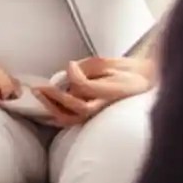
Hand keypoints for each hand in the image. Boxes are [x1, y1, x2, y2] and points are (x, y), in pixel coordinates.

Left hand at [33, 57, 154, 127]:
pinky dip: (56, 113)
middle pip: (75, 107)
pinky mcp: (92, 115)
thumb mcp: (108, 63)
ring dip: (51, 106)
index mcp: (111, 92)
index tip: (71, 64)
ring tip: (39, 93)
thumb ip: (88, 68)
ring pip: (71, 118)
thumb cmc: (126, 72)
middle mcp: (103, 106)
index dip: (74, 75)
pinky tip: (46, 104)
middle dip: (54, 97)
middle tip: (40, 86)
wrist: (143, 84)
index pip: (85, 87)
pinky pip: (71, 119)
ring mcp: (98, 113)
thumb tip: (70, 68)